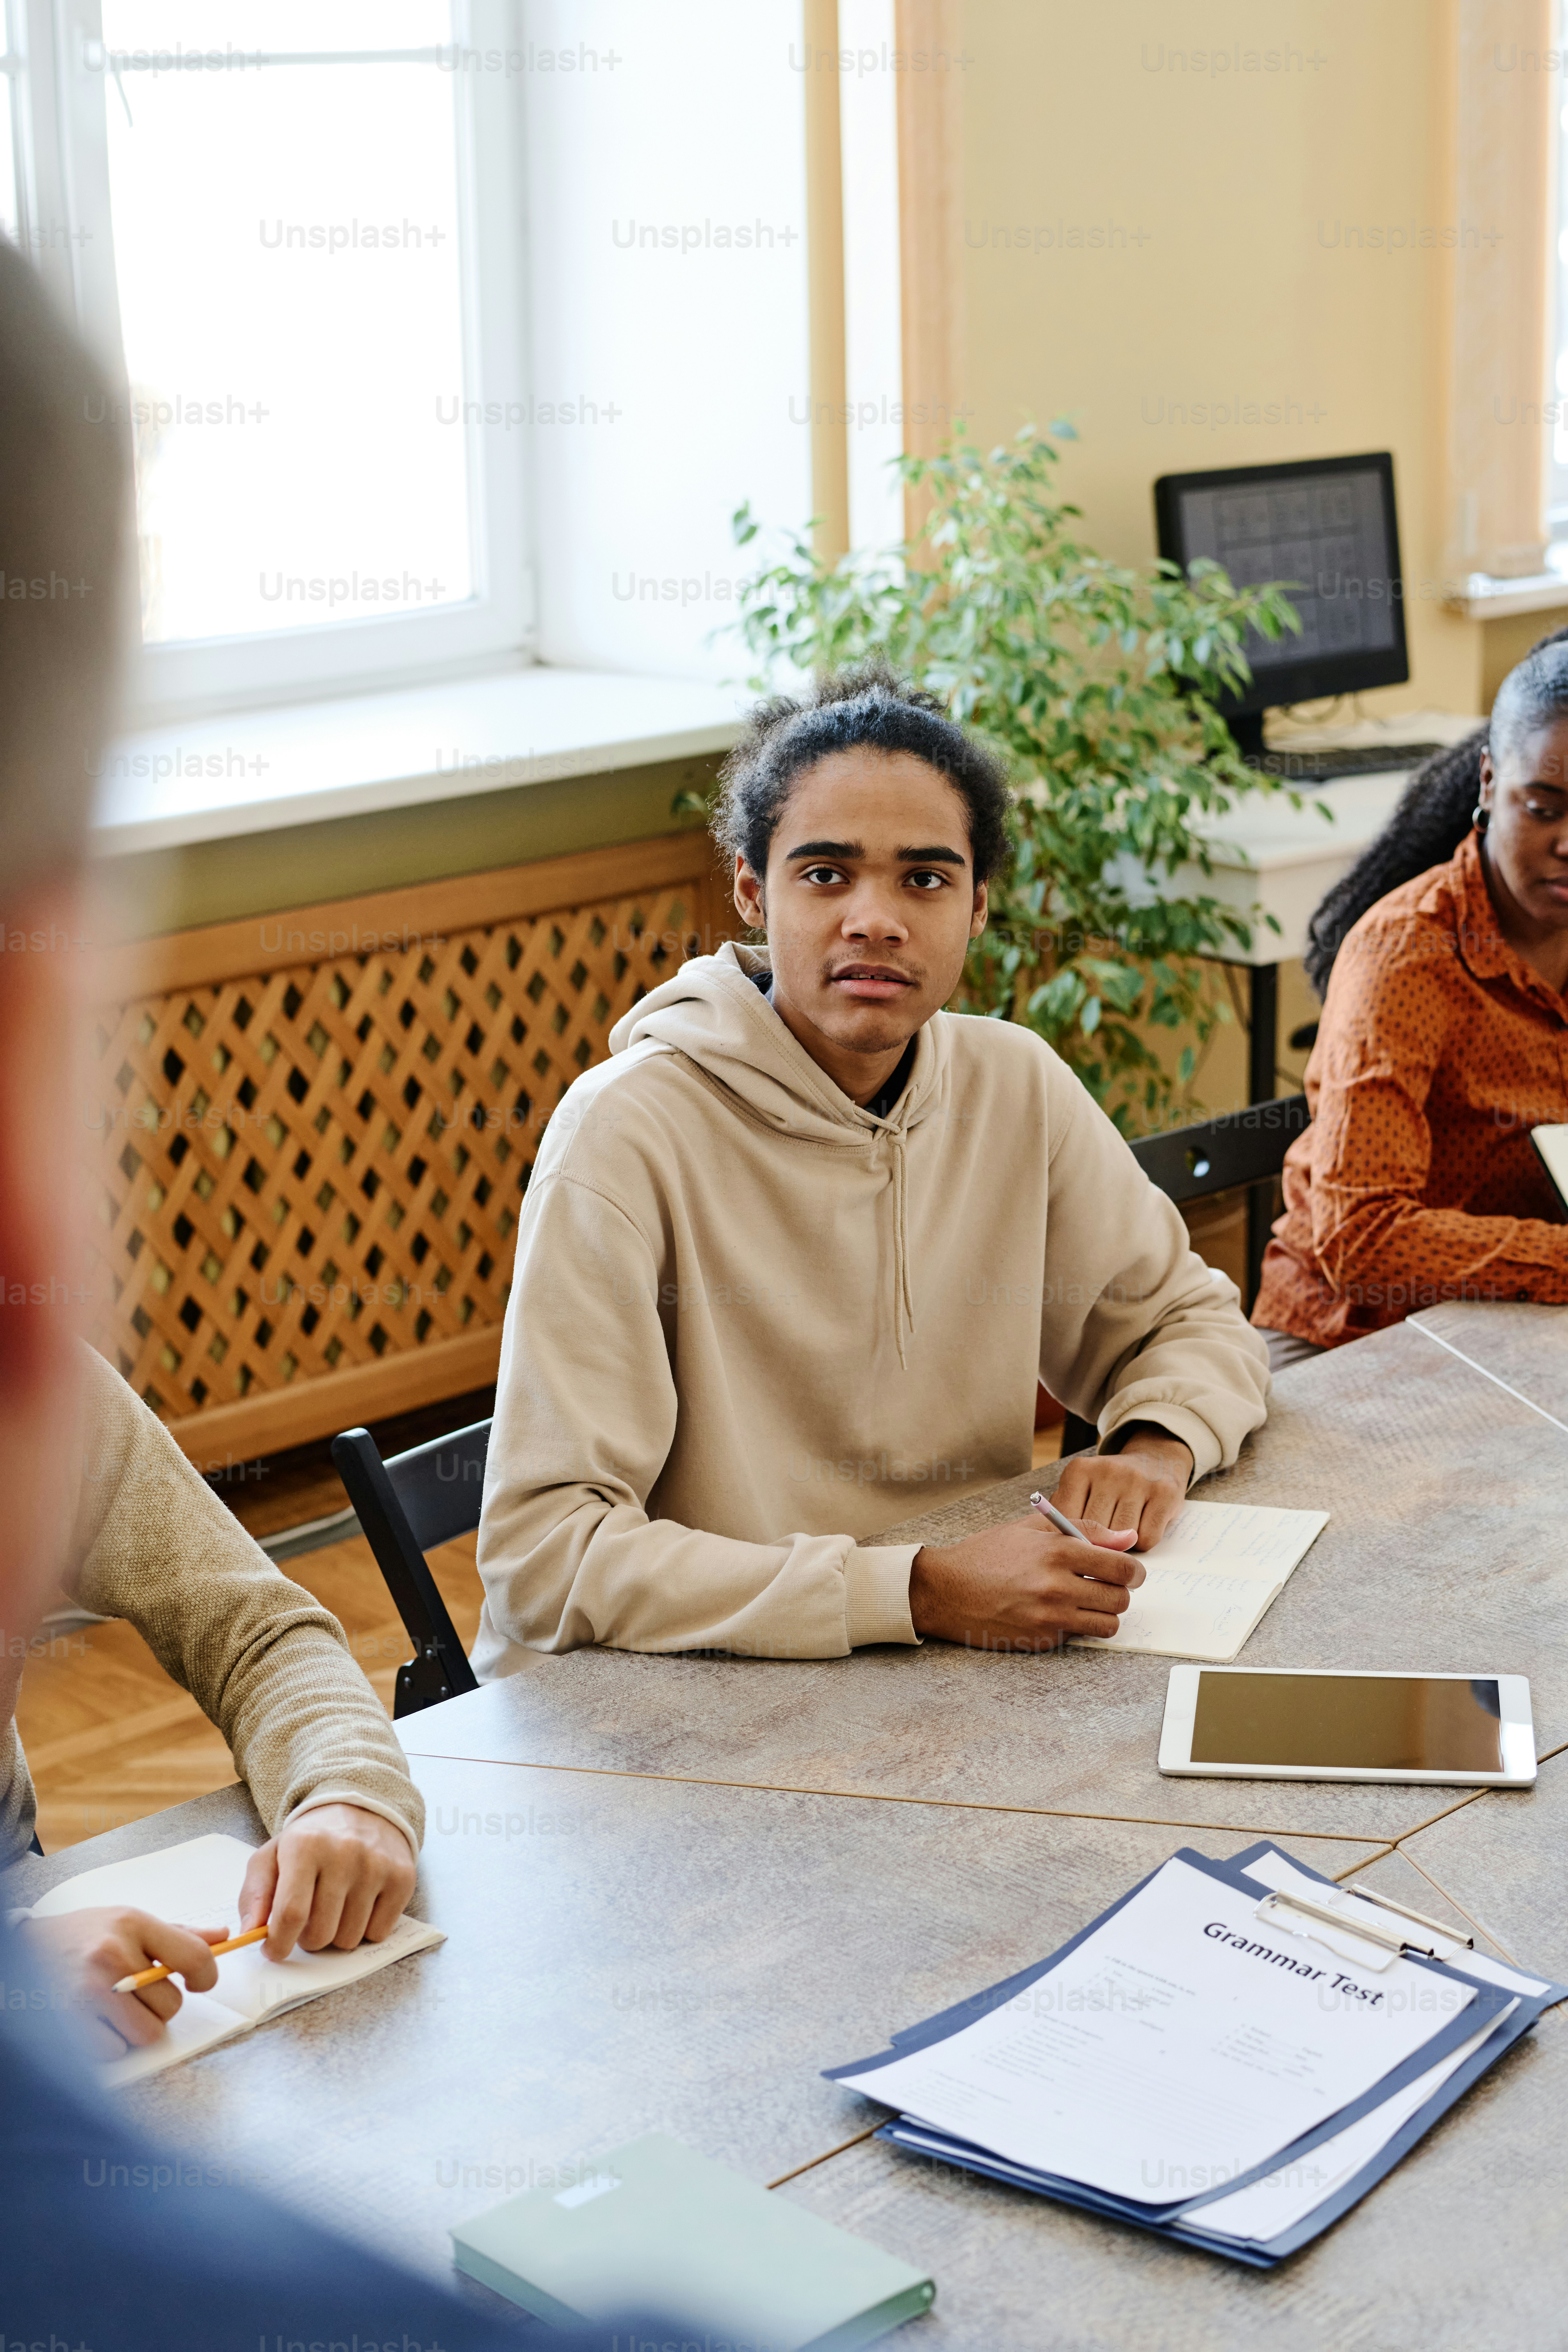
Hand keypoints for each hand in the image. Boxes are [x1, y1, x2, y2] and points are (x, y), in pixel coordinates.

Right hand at [21, 1907, 225, 2060]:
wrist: (24, 1950)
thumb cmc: (83, 1936)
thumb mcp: (129, 1922)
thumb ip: (177, 1934)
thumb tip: (223, 1937)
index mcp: (132, 1924)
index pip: (194, 1956)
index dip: (206, 1976)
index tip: (199, 1982)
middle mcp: (111, 1955)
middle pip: (172, 2005)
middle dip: (161, 2006)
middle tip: (138, 1994)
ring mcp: (88, 1991)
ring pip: (148, 2034)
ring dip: (138, 2028)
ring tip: (118, 2009)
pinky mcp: (70, 2023)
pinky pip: (116, 2051)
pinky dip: (112, 2044)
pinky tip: (97, 2023)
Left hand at [239, 1803, 415, 1960]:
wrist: (362, 1808)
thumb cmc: (311, 1841)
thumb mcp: (272, 1856)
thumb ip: (255, 1894)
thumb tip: (250, 1933)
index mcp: (305, 1846)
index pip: (291, 1913)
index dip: (279, 1943)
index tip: (274, 1951)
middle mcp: (344, 1854)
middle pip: (320, 1933)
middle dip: (308, 1938)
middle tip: (309, 1920)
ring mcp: (377, 1866)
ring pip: (349, 1939)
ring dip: (337, 1935)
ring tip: (335, 1909)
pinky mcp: (403, 1878)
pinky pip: (378, 1933)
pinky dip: (365, 1929)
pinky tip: (360, 1904)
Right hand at [910, 1516, 1145, 1650]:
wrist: (945, 1590)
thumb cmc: (987, 1554)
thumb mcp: (1032, 1528)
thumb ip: (1085, 1529)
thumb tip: (1127, 1537)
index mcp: (1058, 1551)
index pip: (1122, 1567)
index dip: (1134, 1571)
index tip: (1130, 1572)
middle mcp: (1057, 1587)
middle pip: (1120, 1599)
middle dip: (1119, 1592)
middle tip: (1104, 1585)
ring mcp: (1049, 1618)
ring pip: (1107, 1625)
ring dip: (1104, 1614)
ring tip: (1086, 1601)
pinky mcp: (1041, 1641)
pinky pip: (1078, 1637)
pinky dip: (1075, 1626)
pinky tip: (1055, 1611)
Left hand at [1052, 1424, 1192, 1549]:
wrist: (1155, 1459)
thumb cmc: (1112, 1484)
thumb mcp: (1083, 1487)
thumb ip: (1068, 1511)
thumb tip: (1063, 1544)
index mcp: (1080, 1470)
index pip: (1066, 1520)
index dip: (1073, 1539)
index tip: (1079, 1542)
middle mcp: (1108, 1472)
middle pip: (1095, 1531)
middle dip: (1100, 1543)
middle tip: (1105, 1540)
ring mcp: (1137, 1481)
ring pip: (1122, 1538)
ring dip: (1123, 1545)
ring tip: (1124, 1532)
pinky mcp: (1165, 1493)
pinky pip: (1147, 1538)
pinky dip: (1144, 1543)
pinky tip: (1142, 1528)